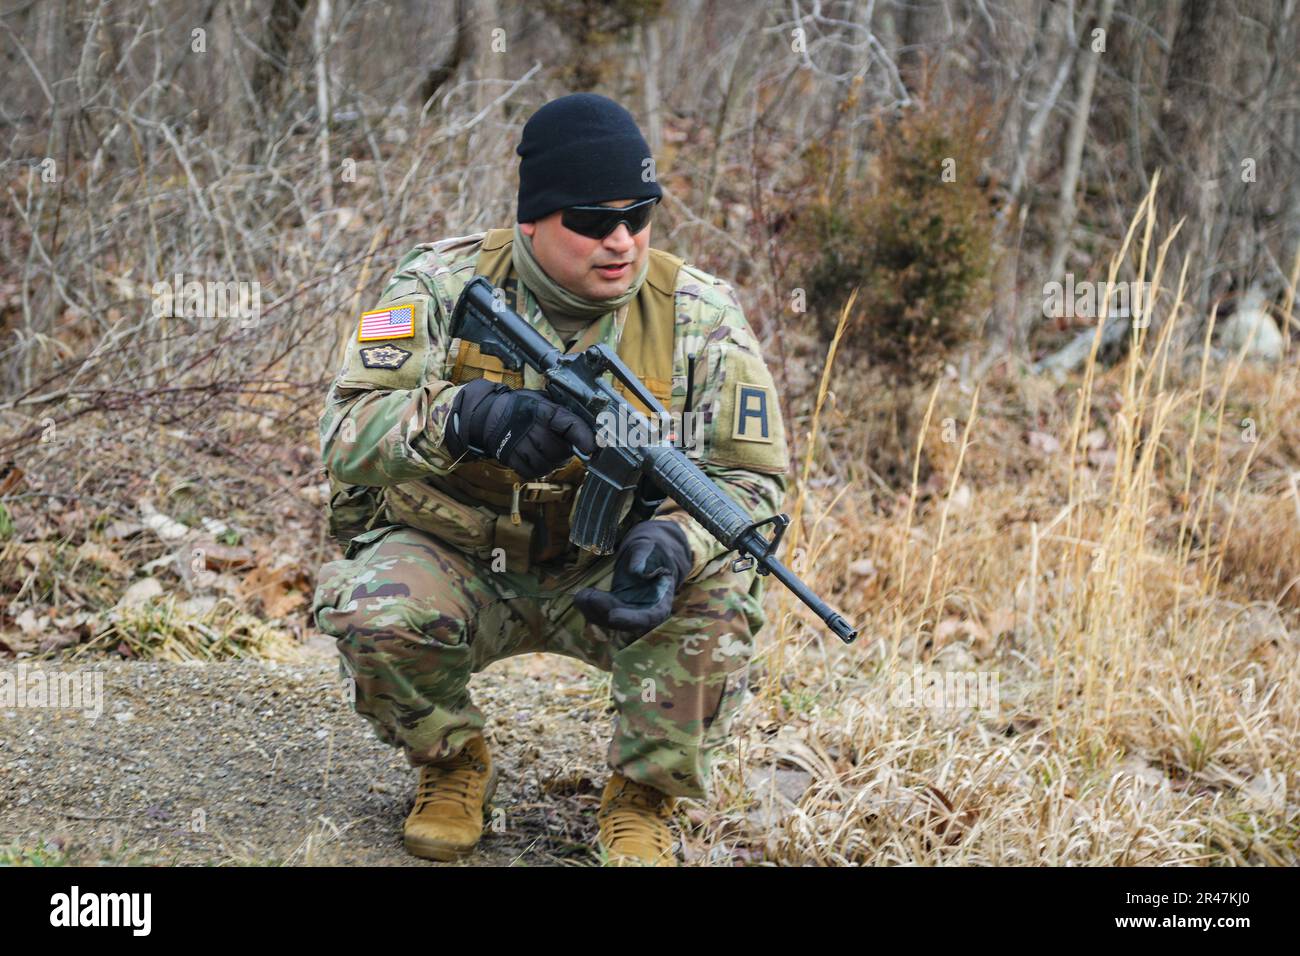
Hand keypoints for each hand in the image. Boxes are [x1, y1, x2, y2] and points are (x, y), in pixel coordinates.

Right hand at [447, 378, 595, 478]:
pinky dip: (540, 469)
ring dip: (553, 462)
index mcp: (542, 410)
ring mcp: (519, 445)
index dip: (582, 436)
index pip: (568, 423)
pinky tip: (539, 460)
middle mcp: (531, 428)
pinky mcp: (511, 458)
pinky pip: (533, 472)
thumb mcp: (541, 399)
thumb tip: (589, 421)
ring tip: (550, 453)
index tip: (592, 447)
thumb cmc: (520, 407)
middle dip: (566, 451)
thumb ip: (561, 411)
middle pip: (559, 449)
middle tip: (564, 446)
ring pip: (547, 464)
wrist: (487, 414)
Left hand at [574, 520, 692, 638]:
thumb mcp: (649, 546)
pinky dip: (590, 607)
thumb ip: (643, 556)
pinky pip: (602, 612)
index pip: (650, 617)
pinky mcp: (617, 605)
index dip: (631, 619)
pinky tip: (581, 595)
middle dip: (604, 611)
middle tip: (588, 596)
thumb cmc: (654, 547)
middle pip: (625, 621)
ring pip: (610, 619)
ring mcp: (630, 610)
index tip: (612, 615)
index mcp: (661, 600)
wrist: (649, 551)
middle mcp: (646, 611)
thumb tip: (635, 570)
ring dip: (593, 611)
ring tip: (581, 595)